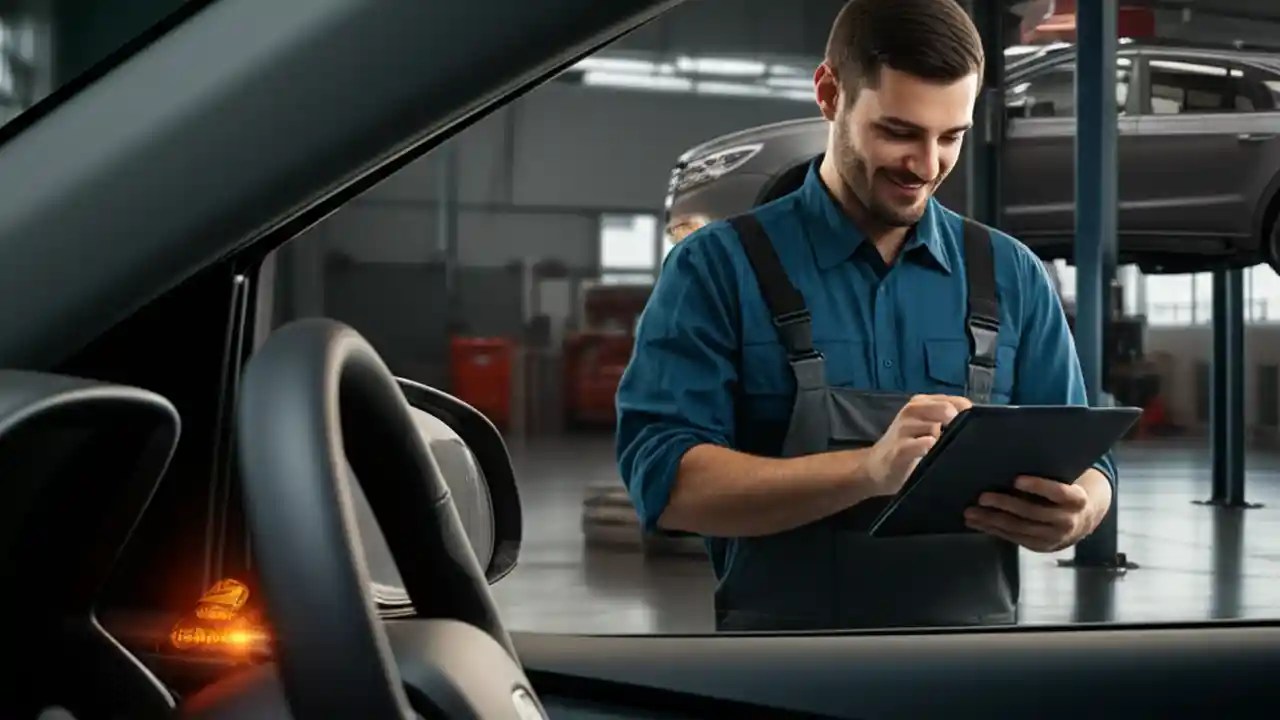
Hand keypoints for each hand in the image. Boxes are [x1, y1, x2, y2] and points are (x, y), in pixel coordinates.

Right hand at [861, 394, 971, 496]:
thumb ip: (947, 421)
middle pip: (946, 409)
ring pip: (934, 426)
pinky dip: (931, 450)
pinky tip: (933, 459)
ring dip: (944, 440)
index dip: (970, 416)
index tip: (974, 431)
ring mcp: (904, 428)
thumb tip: (979, 423)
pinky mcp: (900, 449)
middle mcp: (912, 410)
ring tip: (943, 451)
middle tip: (962, 442)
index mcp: (922, 403)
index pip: (957, 402)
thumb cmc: (908, 447)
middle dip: (958, 425)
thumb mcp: (927, 428)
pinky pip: (922, 445)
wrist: (876, 468)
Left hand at [964, 475, 1099, 551]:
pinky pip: (1013, 538)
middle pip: (1032, 512)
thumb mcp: (1064, 480)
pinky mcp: (1039, 546)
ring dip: (992, 520)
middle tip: (982, 497)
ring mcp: (1053, 538)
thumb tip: (1009, 458)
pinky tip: (976, 522)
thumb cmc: (1064, 490)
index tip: (1016, 479)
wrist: (1081, 520)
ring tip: (970, 512)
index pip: (1058, 492)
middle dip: (1005, 504)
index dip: (1038, 486)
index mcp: (1077, 500)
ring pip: (1019, 528)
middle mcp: (1068, 521)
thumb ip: (1047, 472)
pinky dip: (993, 529)